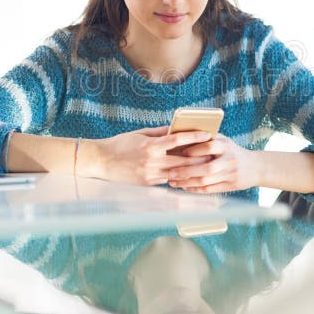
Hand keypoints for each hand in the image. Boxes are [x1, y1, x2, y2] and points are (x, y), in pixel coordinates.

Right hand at [85, 126, 213, 184]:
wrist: (101, 162)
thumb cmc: (121, 144)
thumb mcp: (140, 134)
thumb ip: (159, 133)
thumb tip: (177, 129)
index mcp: (151, 146)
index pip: (178, 140)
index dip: (194, 137)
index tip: (207, 134)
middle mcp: (152, 161)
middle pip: (183, 160)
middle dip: (199, 157)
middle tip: (213, 153)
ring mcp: (151, 175)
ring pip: (178, 173)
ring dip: (192, 170)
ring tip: (206, 165)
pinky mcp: (148, 184)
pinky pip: (168, 180)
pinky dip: (178, 177)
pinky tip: (188, 175)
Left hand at [166, 134, 260, 193]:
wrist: (255, 167)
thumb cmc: (232, 151)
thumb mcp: (224, 141)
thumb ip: (207, 139)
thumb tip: (181, 139)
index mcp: (226, 145)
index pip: (208, 146)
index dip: (192, 150)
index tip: (177, 152)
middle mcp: (229, 159)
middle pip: (205, 167)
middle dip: (185, 171)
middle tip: (170, 172)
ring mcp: (230, 174)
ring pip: (205, 181)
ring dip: (187, 183)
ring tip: (173, 182)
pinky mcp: (230, 186)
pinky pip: (209, 189)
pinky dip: (195, 189)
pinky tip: (185, 187)